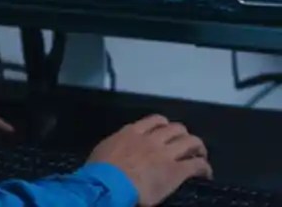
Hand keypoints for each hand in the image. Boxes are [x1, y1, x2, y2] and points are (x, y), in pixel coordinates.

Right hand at [87, 114, 211, 206]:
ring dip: (198, 147)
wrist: (109, 183)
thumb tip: (120, 149)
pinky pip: (197, 164)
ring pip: (190, 142)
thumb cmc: (100, 170)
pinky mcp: (176, 171)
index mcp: (131, 132)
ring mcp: (165, 154)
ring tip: (200, 155)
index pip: (154, 121)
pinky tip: (206, 173)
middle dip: (183, 135)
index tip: (166, 132)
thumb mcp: (104, 149)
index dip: (164, 125)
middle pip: (176, 128)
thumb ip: (117, 145)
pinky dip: (204, 167)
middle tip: (185, 144)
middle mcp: (151, 138)